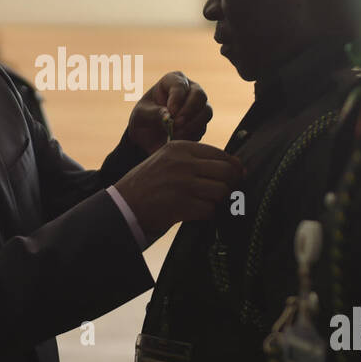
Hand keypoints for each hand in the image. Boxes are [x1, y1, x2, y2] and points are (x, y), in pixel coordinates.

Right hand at [114, 141, 243, 240]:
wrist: (124, 204)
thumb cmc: (149, 182)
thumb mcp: (167, 159)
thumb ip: (196, 159)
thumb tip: (236, 167)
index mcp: (181, 147)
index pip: (221, 154)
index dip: (233, 168)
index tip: (234, 176)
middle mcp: (184, 163)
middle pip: (227, 172)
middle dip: (230, 184)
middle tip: (225, 192)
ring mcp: (183, 183)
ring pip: (221, 191)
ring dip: (217, 201)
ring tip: (205, 202)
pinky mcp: (182, 204)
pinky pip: (210, 209)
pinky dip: (207, 213)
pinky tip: (195, 212)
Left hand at [127, 71, 212, 153]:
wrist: (148, 137)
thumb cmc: (143, 119)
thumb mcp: (141, 115)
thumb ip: (153, 113)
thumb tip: (169, 116)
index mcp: (172, 81)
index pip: (180, 84)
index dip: (177, 98)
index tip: (171, 112)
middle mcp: (190, 90)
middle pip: (200, 95)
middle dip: (189, 111)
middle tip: (177, 124)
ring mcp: (198, 106)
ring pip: (206, 112)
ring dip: (192, 124)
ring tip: (175, 134)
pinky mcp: (201, 123)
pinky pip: (202, 128)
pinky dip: (191, 135)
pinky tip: (177, 139)